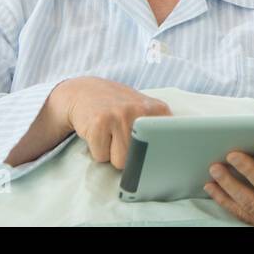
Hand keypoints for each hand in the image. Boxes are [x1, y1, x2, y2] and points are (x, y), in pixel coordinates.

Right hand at [53, 76, 171, 169]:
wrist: (85, 91)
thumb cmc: (119, 108)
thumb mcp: (145, 112)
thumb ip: (158, 132)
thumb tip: (166, 162)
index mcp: (158, 109)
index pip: (167, 143)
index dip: (159, 156)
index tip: (157, 158)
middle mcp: (140, 110)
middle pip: (140, 158)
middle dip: (128, 155)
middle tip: (121, 136)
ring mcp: (120, 115)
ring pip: (120, 161)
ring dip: (112, 154)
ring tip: (110, 135)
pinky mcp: (99, 123)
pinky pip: (100, 156)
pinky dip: (97, 150)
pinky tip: (98, 132)